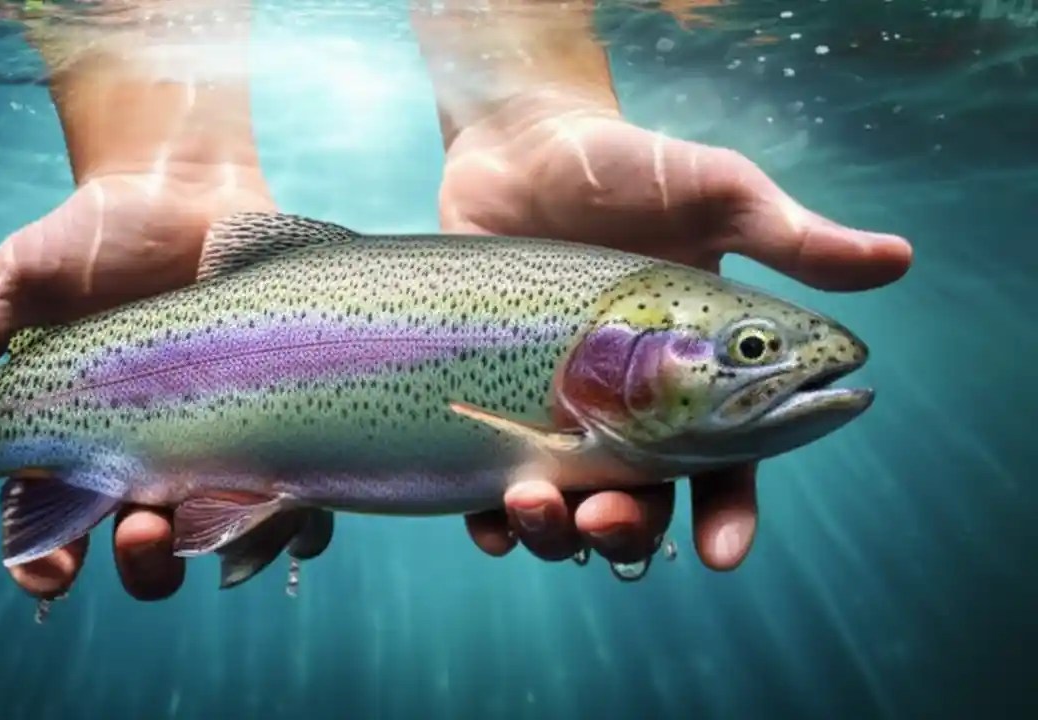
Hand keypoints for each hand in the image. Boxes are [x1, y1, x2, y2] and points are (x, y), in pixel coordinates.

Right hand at [0, 171, 274, 600]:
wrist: (184, 188)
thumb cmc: (95, 236)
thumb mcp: (24, 281)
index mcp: (76, 443)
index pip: (52, 530)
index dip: (44, 561)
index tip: (49, 567)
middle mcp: (145, 456)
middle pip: (142, 551)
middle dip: (142, 564)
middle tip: (143, 530)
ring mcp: (214, 443)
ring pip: (218, 537)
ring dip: (213, 549)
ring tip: (210, 517)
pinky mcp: (275, 423)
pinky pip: (293, 496)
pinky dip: (293, 521)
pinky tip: (289, 510)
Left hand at [436, 91, 911, 571]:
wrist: (525, 144)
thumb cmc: (630, 167)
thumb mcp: (715, 195)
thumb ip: (791, 238)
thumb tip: (898, 260)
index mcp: (693, 375)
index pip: (722, 464)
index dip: (729, 515)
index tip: (721, 552)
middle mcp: (626, 404)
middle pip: (639, 502)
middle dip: (627, 530)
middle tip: (608, 520)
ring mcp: (556, 405)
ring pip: (565, 505)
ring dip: (556, 532)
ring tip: (537, 508)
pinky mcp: (492, 397)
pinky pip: (488, 480)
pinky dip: (487, 518)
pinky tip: (486, 524)